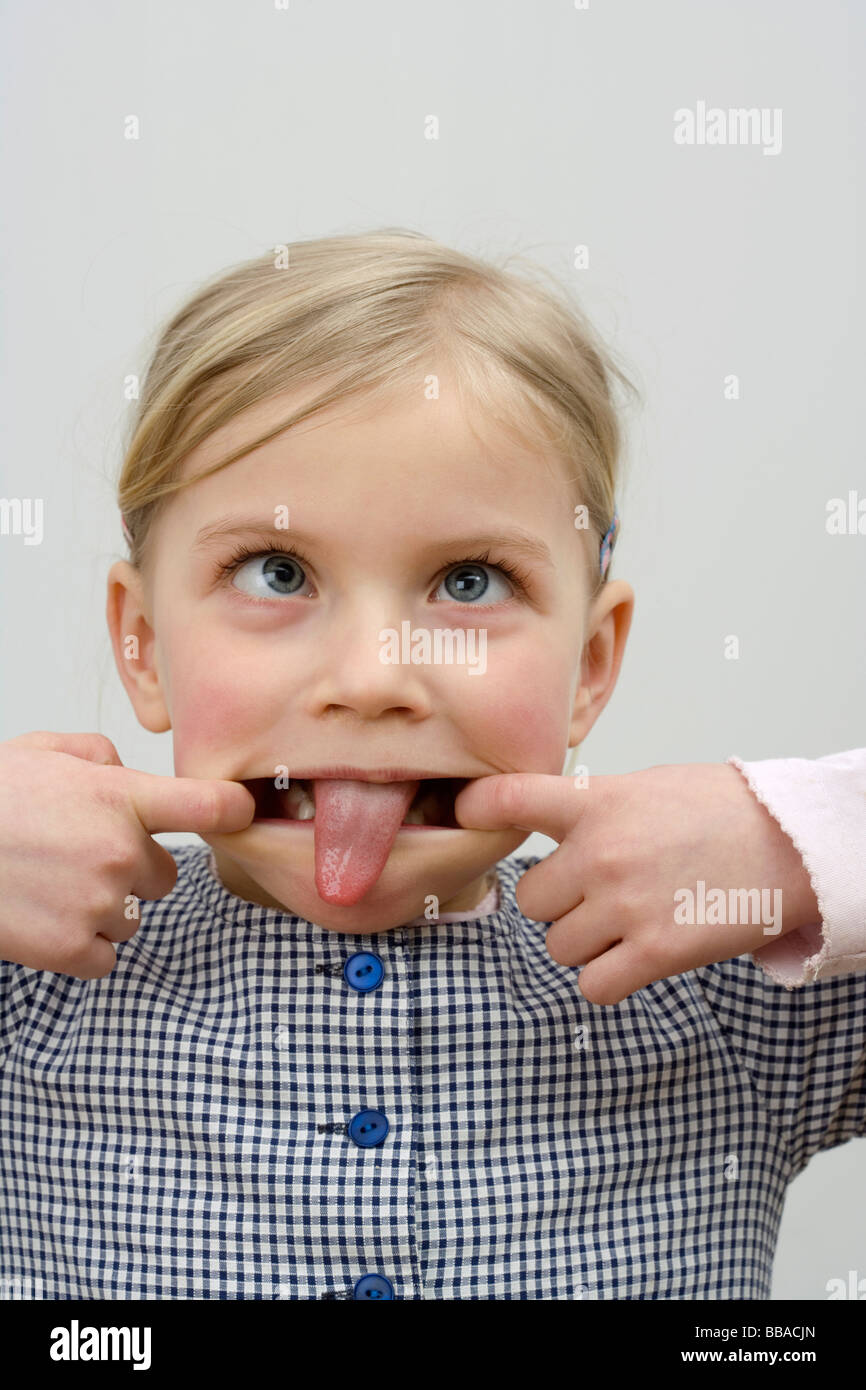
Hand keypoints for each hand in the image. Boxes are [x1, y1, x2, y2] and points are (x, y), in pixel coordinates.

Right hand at [0, 731, 254, 978]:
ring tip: (51, 885)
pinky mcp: (72, 949)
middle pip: (166, 875)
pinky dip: (82, 946)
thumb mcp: (43, 752)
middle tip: (78, 856)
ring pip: (133, 917)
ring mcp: (98, 903)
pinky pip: (106, 955)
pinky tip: (45, 918)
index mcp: (120, 797)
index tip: (243, 815)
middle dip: (132, 869)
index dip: (235, 811)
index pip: (211, 806)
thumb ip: (101, 757)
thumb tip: (128, 773)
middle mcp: (119, 850)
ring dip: (104, 908)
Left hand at [454, 763, 820, 1004]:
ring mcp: (625, 905)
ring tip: (625, 922)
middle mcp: (600, 853)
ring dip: (584, 942)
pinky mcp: (655, 952)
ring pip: (558, 946)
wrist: (790, 843)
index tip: (464, 815)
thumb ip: (590, 806)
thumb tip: (546, 822)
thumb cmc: (721, 809)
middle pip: (530, 899)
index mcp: (595, 802)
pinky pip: (594, 986)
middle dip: (558, 902)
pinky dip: (607, 980)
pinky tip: (632, 958)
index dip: (474, 809)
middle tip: (597, 892)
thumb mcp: (645, 786)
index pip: (506, 799)